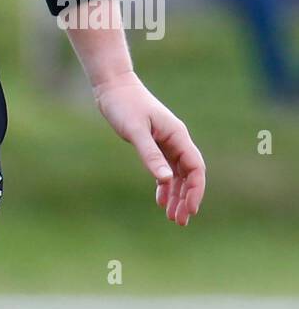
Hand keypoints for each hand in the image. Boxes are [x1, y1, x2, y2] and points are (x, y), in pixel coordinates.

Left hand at [92, 70, 205, 225]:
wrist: (112, 87)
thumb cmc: (124, 105)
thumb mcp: (135, 131)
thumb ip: (150, 154)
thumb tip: (166, 180)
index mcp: (177, 135)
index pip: (195, 167)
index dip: (196, 190)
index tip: (190, 209)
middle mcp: (176, 139)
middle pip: (189, 174)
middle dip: (187, 198)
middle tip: (179, 221)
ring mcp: (166, 142)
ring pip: (178, 174)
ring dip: (177, 195)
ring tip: (172, 217)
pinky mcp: (154, 143)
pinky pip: (165, 169)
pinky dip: (164, 185)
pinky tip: (160, 200)